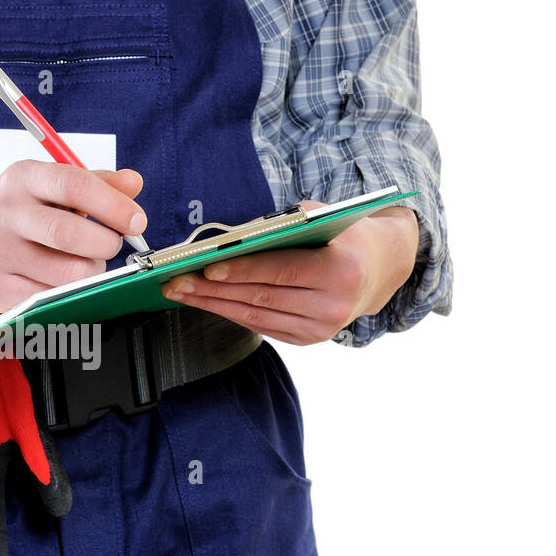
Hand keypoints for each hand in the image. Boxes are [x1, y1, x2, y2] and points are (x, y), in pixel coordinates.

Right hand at [0, 161, 146, 312]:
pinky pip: (48, 298)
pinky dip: (67, 292)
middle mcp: (4, 212)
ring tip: (84, 263)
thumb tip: (134, 182)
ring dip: (89, 272)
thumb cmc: (18, 212)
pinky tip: (61, 281)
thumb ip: (95, 184)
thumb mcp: (51, 187)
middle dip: (104, 244)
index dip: (113, 206)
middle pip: (69, 234)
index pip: (74, 186)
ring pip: (65, 274)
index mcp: (23, 178)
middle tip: (110, 245)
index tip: (137, 221)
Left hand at [160, 202, 419, 344]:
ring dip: (214, 305)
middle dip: (213, 290)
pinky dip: (231, 313)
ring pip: (256, 316)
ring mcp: (322, 328)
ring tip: (182, 293)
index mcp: (340, 269)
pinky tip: (207, 303)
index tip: (205, 268)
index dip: (241, 270)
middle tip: (176, 282)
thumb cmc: (343, 235)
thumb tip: (229, 240)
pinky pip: (262, 327)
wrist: (379, 269)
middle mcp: (334, 305)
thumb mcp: (320, 216)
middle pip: (261, 297)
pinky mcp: (310, 339)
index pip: (281, 271)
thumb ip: (280, 226)